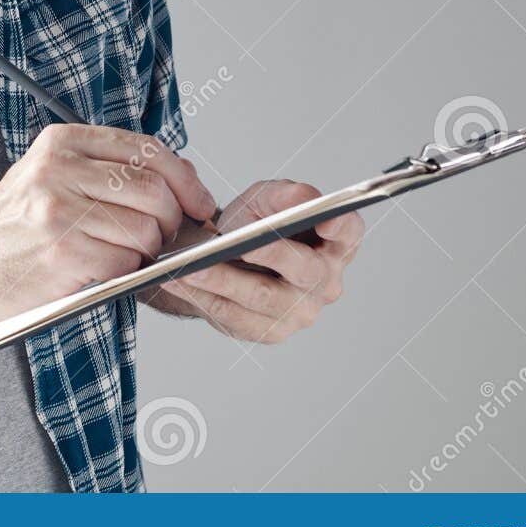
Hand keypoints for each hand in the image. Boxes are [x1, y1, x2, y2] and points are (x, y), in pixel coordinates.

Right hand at [0, 124, 218, 333]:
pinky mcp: (62, 251)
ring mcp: (58, 209)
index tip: (199, 202)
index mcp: (59, 143)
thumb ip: (104, 172)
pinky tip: (98, 273)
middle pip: (155, 187)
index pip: (147, 149)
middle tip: (160, 240)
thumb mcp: (46, 183)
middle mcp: (58, 168)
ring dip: (146, 251)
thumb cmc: (5, 238)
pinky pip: (127, 261)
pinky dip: (125, 273)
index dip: (184, 179)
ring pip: (147, 226)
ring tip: (118, 257)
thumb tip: (181, 178)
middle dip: (171, 221)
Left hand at [155, 179, 363, 342]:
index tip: (323, 216)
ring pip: (260, 295)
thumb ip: (283, 195)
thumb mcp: (265, 199)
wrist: (226, 256)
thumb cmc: (254, 225)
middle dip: (267, 253)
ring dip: (220, 279)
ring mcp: (299, 311)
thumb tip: (302, 197)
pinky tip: (178, 282)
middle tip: (235, 244)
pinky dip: (203, 297)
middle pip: (303, 269)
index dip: (339, 225)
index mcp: (335, 243)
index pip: (348, 232)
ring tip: (188, 266)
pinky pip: (233, 315)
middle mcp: (324, 281)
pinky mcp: (268, 331)